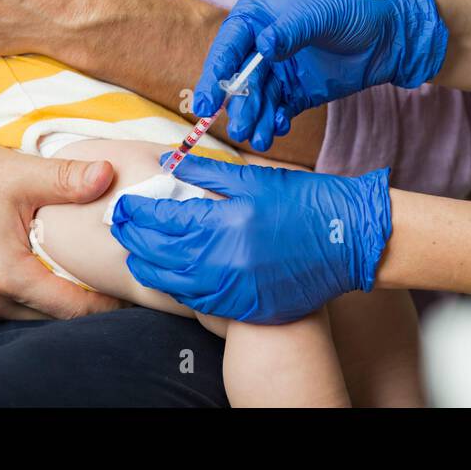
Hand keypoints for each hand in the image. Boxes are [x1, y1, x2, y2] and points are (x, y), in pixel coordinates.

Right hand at [0, 121, 122, 318]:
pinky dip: (27, 294)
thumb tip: (110, 176)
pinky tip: (45, 270)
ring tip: (85, 276)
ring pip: (26, 313)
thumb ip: (69, 179)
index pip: (70, 308)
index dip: (106, 304)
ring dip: (53, 299)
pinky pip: (4, 305)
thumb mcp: (20, 173)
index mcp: (3, 275)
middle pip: (50, 315)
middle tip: (114, 282)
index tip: (132, 294)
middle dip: (83, 302)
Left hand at [111, 154, 391, 322]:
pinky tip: (170, 278)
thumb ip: (207, 173)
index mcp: (224, 223)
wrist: (351, 239)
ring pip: (172, 283)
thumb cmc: (306, 202)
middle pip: (158, 253)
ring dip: (148, 267)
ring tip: (135, 254)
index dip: (137, 212)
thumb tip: (167, 162)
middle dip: (133, 238)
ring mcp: (234, 289)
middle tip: (120, 226)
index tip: (123, 205)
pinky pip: (199, 303)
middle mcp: (223, 261)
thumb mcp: (256, 179)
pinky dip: (178, 289)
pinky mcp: (247, 307)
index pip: (162, 219)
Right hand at [193, 0, 447, 150]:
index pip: (228, 47)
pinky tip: (278, 130)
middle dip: (239, 104)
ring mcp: (276, 71)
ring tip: (261, 137)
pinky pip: (276, 111)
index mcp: (256, 16)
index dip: (215, 73)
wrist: (390, 36)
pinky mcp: (293, 93)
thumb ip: (291, 31)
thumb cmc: (354, 10)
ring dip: (255, 119)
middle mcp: (259, 45)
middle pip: (237, 79)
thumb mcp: (321, 15)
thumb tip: (263, 48)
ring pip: (255, 100)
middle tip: (241, 127)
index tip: (207, 101)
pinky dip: (274, 122)